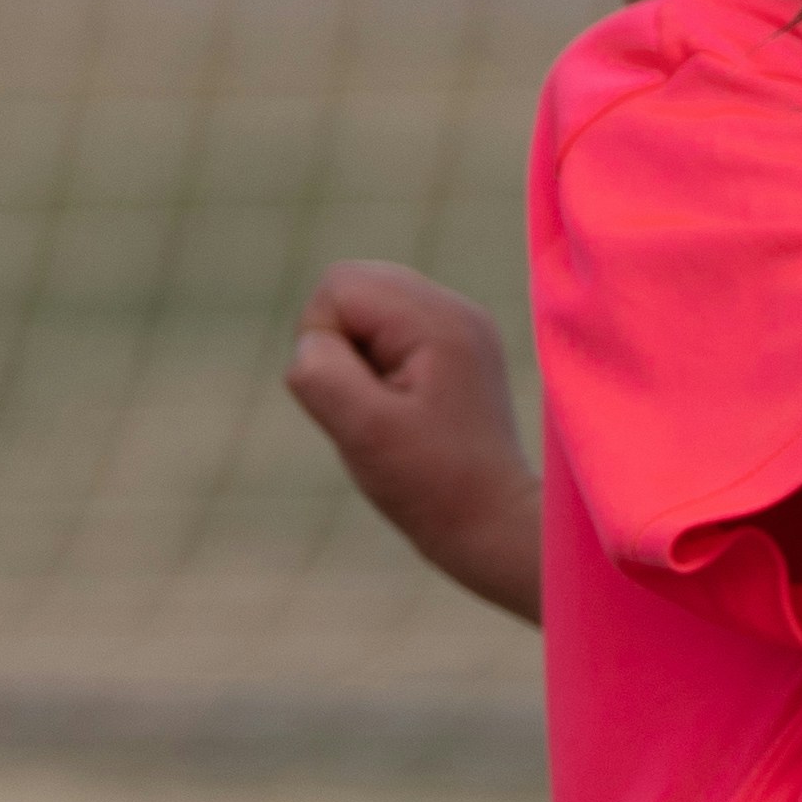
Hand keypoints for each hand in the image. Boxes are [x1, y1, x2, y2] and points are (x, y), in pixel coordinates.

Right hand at [287, 258, 538, 617]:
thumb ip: (320, 372)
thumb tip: (311, 342)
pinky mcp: (454, 345)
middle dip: (339, 338)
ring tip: (388, 401)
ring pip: (366, 302)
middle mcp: (456, 309)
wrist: (490, 521)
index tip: (358, 395)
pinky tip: (402, 402)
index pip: (339, 285)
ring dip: (356, 350)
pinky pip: (386, 325)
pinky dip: (376, 358)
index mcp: (439, 322)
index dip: (324, 340)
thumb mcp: (361, 430)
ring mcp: (459, 325)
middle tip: (371, 397)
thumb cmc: (429, 482)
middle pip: (353, 281)